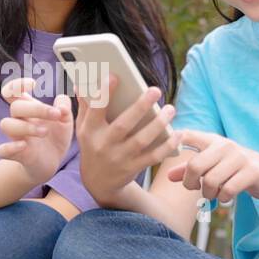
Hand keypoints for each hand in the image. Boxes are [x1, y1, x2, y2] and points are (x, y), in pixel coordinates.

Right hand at [0, 77, 73, 184]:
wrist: (51, 164)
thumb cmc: (55, 138)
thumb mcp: (65, 121)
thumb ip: (64, 108)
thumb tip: (61, 102)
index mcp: (29, 109)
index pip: (13, 91)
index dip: (18, 84)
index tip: (34, 84)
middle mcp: (19, 121)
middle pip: (16, 107)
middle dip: (36, 109)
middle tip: (56, 115)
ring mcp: (16, 138)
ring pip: (6, 125)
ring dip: (26, 126)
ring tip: (45, 132)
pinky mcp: (15, 155)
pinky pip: (2, 150)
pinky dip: (10, 147)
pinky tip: (24, 146)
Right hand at [75, 74, 180, 205]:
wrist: (98, 182)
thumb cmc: (93, 146)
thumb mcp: (83, 128)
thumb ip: (85, 105)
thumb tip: (81, 81)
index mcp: (90, 131)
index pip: (96, 110)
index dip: (104, 93)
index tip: (115, 76)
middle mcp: (104, 145)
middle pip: (123, 125)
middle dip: (140, 106)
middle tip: (155, 90)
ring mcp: (119, 158)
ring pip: (141, 140)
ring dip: (158, 124)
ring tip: (170, 109)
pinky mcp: (133, 168)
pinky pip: (153, 156)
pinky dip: (167, 146)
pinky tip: (178, 133)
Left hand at [166, 129, 258, 201]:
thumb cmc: (235, 169)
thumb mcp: (212, 166)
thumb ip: (190, 170)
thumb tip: (168, 176)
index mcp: (212, 141)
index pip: (187, 135)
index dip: (174, 141)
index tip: (169, 153)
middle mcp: (225, 146)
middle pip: (195, 166)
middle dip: (191, 183)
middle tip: (196, 189)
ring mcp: (240, 157)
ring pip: (211, 181)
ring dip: (209, 194)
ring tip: (213, 194)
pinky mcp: (252, 171)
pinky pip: (228, 190)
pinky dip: (223, 198)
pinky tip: (225, 197)